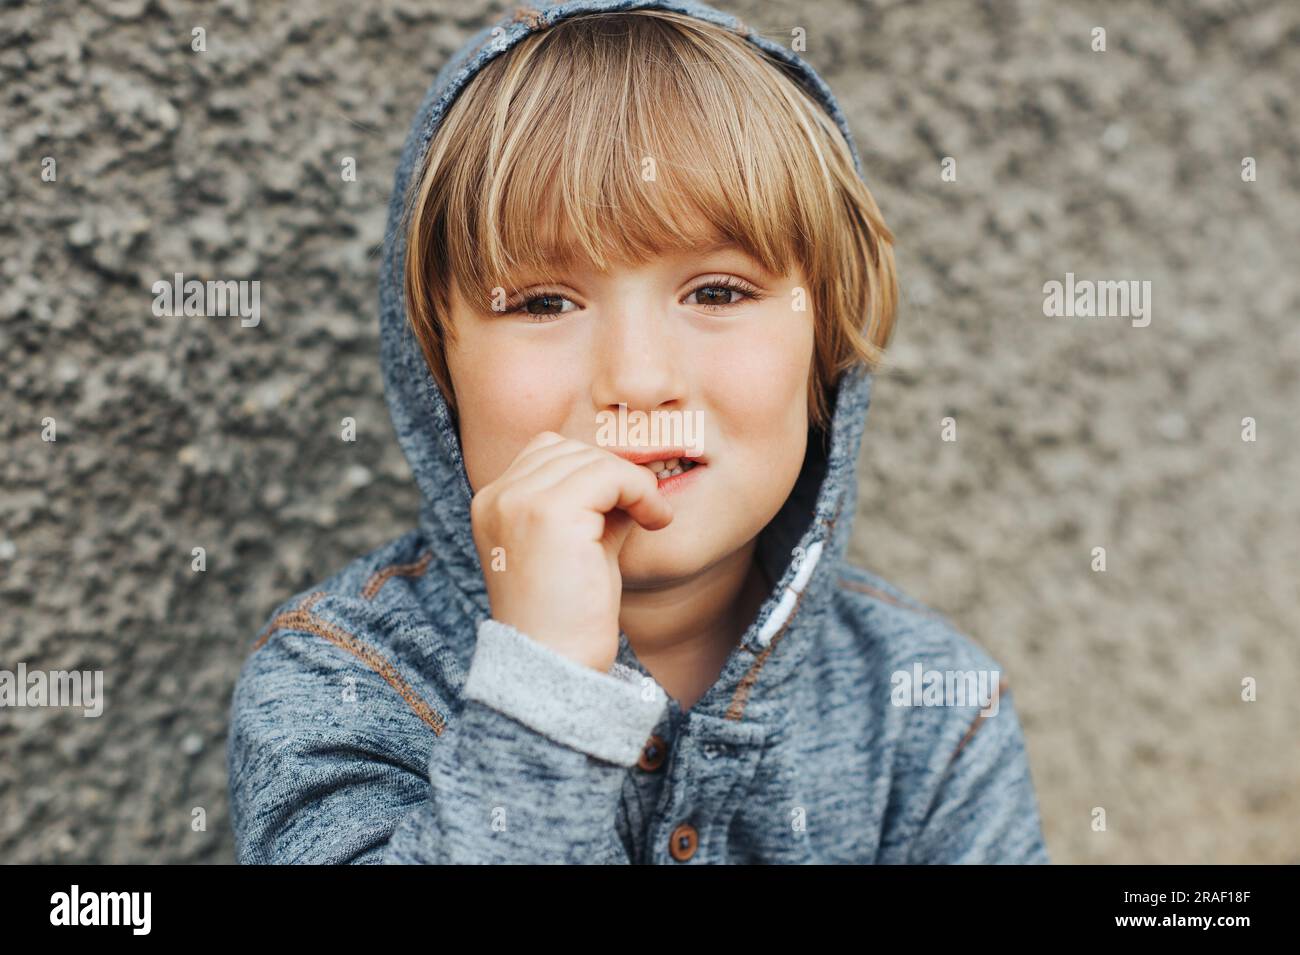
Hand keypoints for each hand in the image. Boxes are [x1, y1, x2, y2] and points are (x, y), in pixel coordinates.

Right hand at [469, 431, 672, 671]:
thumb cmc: (570, 614)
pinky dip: (641, 491)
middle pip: (569, 449)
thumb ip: (596, 503)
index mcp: (492, 504)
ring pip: (594, 459)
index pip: (547, 451)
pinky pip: (611, 474)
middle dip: (614, 475)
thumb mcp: (579, 544)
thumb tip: (635, 471)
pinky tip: (655, 521)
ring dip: (633, 484)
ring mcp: (519, 501)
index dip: (593, 470)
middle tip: (645, 512)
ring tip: (651, 519)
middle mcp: (496, 497)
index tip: (624, 505)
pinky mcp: (550, 512)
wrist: (555, 665)